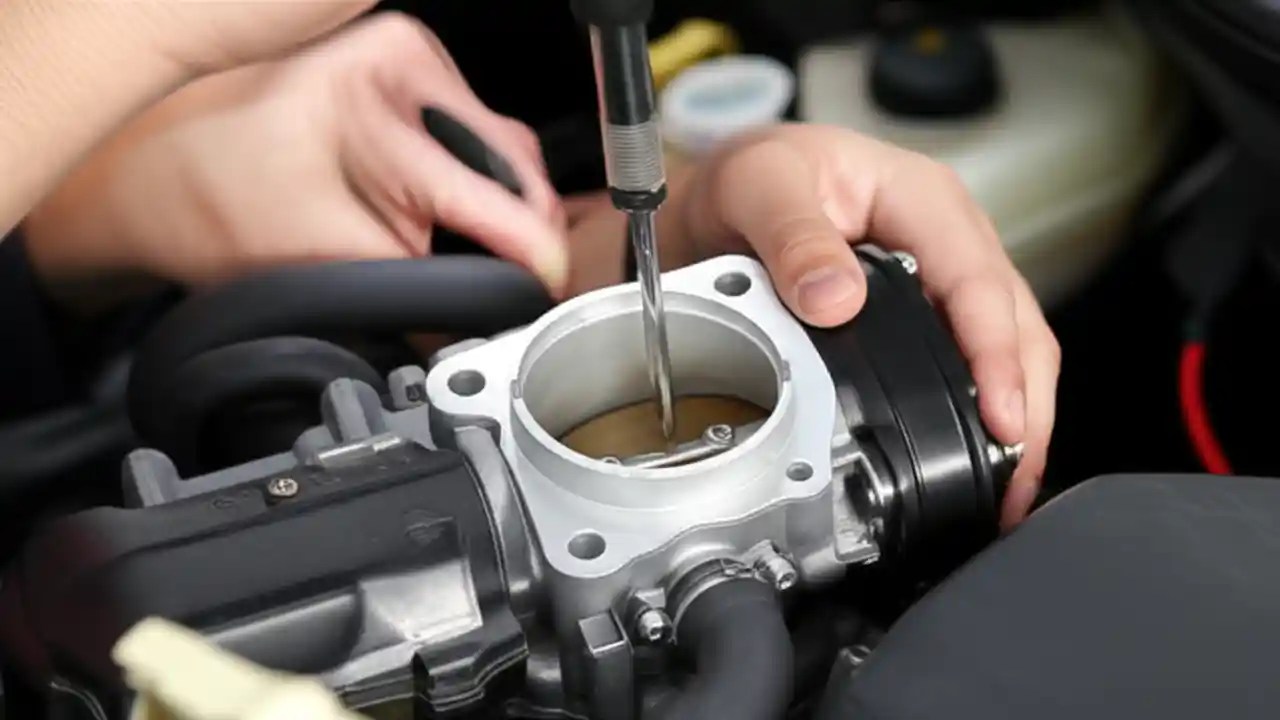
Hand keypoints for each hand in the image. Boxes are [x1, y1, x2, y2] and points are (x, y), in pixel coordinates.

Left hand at [24, 13, 566, 293]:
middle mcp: (403, 59)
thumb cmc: (203, 199)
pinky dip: (468, 184)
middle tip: (510, 286)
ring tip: (467, 252)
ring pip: (500, 148)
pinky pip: (470, 136)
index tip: (544, 292)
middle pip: (511, 161)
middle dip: (518, 230)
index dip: (528, 252)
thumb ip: (417, 290)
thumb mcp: (319, 261)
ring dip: (495, 207)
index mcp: (383, 89)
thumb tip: (486, 318)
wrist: (149, 166)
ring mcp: (405, 62)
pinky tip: (443, 214)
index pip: (493, 185)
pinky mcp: (402, 75)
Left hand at [669, 125, 1058, 526]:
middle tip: (1014, 479)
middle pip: (1015, 325)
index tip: (1001, 417)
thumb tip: (836, 298)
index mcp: (920, 198)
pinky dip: (979, 414)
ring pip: (1006, 350)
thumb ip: (793, 237)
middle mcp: (944, 239)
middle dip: (1026, 406)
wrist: (717, 197)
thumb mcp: (757, 186)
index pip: (979, 282)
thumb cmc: (750, 178)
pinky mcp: (922, 316)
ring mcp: (939, 279)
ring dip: (1016, 419)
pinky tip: (974, 456)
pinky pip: (968, 364)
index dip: (997, 356)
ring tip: (1007, 487)